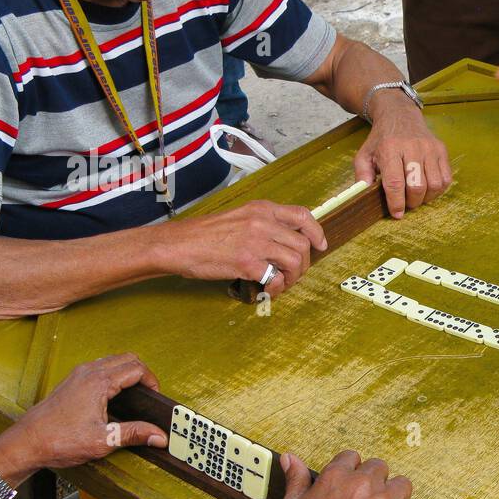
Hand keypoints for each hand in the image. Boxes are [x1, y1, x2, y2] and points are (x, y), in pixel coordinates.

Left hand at [0, 353, 166, 478]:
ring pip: (112, 360)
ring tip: (135, 393)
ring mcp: (78, 374)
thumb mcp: (103, 441)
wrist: (27, 442)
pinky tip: (113, 395)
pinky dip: (113, 374)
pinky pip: (99, 367)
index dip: (152, 381)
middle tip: (149, 393)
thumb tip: (159, 436)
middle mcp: (88, 372)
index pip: (136, 369)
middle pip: (127, 359)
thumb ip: (134, 434)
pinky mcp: (71, 381)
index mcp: (98, 382)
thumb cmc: (59, 440)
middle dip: (143, 373)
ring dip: (127, 371)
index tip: (155, 396)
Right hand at [159, 200, 327, 296]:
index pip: (302, 215)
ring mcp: (256, 242)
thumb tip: (285, 241)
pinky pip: (276, 278)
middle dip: (304, 263)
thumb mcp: (239, 217)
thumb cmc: (204, 234)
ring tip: (281, 283)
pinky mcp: (248, 262)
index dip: (316, 232)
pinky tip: (268, 289)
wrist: (178, 245)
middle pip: (303, 244)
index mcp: (261, 209)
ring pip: (296, 261)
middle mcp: (262, 222)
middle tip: (293, 274)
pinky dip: (277, 287)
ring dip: (293, 278)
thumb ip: (263, 224)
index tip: (320, 245)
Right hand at [274, 451, 420, 498]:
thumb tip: (290, 459)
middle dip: (374, 480)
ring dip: (395, 493)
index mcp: (336, 477)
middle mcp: (362, 485)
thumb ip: (296, 479)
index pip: (351, 457)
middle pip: (379, 467)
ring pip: (402, 484)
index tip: (350, 481)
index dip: (351, 469)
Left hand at [353, 96, 451, 218]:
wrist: (399, 115)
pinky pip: (446, 178)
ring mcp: (429, 148)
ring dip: (426, 197)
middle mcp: (412, 147)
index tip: (397, 214)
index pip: (395, 182)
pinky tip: (427, 188)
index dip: (396, 202)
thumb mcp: (364, 154)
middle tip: (406, 203)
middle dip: (412, 202)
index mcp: (390, 148)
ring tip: (417, 196)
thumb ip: (362, 175)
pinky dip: (438, 190)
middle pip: (417, 186)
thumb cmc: (381, 140)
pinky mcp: (441, 149)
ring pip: (434, 185)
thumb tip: (363, 194)